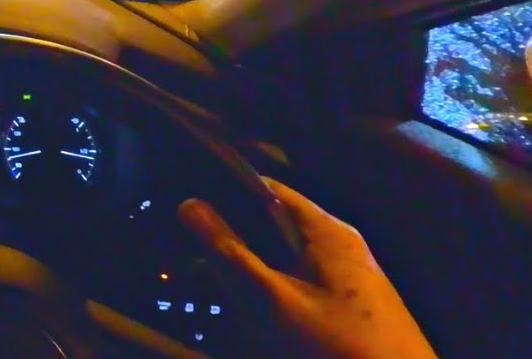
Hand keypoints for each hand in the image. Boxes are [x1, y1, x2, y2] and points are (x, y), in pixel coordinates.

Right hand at [178, 177, 436, 358]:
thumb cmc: (339, 346)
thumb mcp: (275, 302)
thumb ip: (231, 253)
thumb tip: (188, 204)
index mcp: (326, 231)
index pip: (266, 189)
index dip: (223, 192)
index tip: (184, 207)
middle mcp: (338, 244)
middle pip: (271, 224)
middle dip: (231, 238)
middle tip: (187, 253)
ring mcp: (345, 276)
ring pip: (282, 258)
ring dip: (248, 270)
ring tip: (208, 285)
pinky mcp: (347, 304)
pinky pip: (297, 283)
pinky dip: (269, 291)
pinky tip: (248, 313)